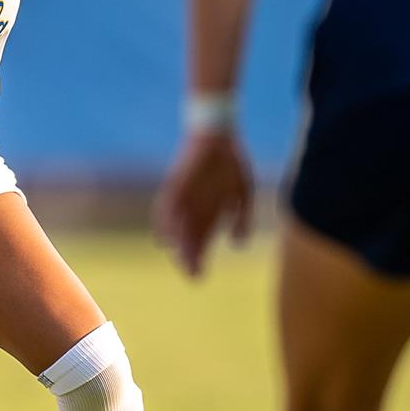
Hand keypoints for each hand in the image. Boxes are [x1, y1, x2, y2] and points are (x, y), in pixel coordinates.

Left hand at [154, 131, 253, 278]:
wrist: (218, 133)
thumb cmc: (231, 163)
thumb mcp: (243, 192)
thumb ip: (242, 218)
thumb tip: (238, 244)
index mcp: (208, 211)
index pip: (199, 240)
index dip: (198, 257)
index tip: (199, 276)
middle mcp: (193, 207)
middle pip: (187, 237)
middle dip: (188, 256)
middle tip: (191, 274)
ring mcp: (184, 196)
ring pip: (176, 225)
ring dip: (178, 242)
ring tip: (180, 258)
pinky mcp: (177, 183)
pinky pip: (168, 204)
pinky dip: (166, 220)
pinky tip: (166, 235)